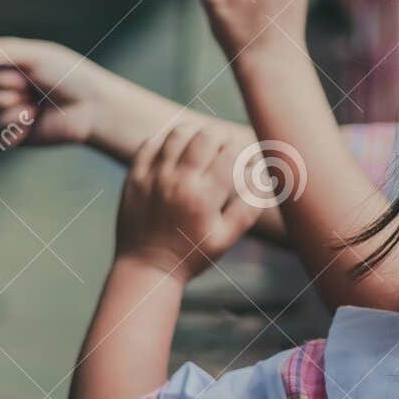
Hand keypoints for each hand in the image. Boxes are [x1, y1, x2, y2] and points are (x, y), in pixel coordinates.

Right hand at [0, 37, 115, 147]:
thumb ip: (2, 51)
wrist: (92, 109)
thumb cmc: (68, 75)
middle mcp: (1, 90)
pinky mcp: (13, 137)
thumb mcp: (35, 56)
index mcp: (3, 67)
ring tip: (35, 109)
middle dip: (8, 94)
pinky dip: (16, 132)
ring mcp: (6, 114)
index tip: (17, 75)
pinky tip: (34, 124)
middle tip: (31, 90)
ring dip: (12, 115)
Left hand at [116, 125, 262, 280]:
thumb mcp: (226, 238)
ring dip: (194, 131)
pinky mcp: (134, 178)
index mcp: (204, 197)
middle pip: (205, 138)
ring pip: (177, 134)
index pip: (229, 155)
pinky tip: (175, 145)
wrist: (147, 267)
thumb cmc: (192, 255)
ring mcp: (153, 177)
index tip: (242, 155)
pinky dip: (165, 138)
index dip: (241, 149)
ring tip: (202, 138)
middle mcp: (178, 182)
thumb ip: (248, 208)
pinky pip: (150, 144)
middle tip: (224, 142)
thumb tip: (263, 176)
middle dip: (220, 135)